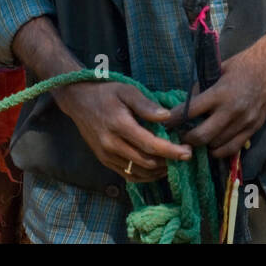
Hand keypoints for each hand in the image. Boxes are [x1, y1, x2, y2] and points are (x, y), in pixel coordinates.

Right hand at [54, 81, 192, 181]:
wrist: (78, 101)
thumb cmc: (106, 92)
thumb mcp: (127, 90)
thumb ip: (146, 105)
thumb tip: (167, 117)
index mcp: (119, 125)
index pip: (150, 145)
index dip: (171, 151)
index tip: (187, 152)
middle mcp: (111, 144)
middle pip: (146, 162)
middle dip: (169, 162)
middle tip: (185, 155)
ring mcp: (106, 155)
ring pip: (138, 172)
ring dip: (158, 170)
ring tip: (173, 162)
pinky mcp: (105, 161)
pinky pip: (128, 175)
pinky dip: (145, 175)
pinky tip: (157, 168)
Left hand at [168, 28, 265, 158]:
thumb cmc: (243, 64)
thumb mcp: (218, 70)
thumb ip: (202, 87)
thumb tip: (186, 103)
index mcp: (221, 93)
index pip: (192, 111)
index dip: (174, 119)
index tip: (165, 122)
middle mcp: (232, 111)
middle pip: (202, 136)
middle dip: (186, 138)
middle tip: (179, 135)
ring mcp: (244, 122)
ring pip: (216, 145)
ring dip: (203, 145)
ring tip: (195, 139)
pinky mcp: (253, 129)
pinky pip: (233, 148)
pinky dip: (219, 150)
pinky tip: (212, 146)